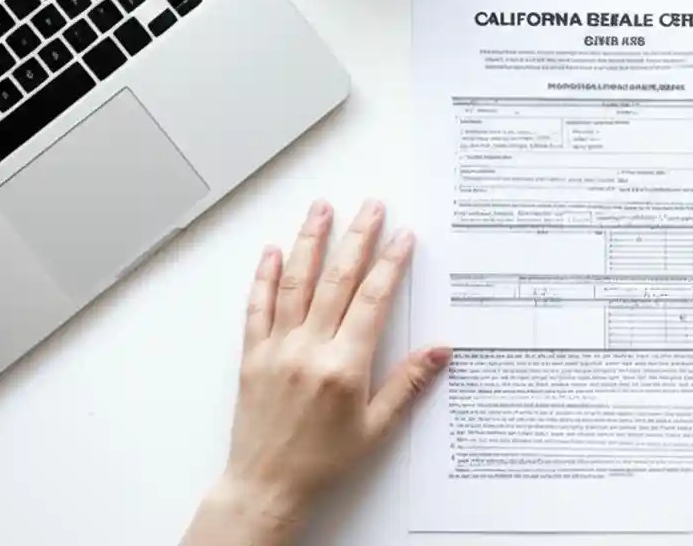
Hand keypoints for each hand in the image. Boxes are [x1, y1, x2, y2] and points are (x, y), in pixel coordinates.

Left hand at [183, 199, 450, 545]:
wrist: (266, 485)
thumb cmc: (322, 462)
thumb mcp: (376, 428)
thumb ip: (407, 383)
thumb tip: (439, 351)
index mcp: (344, 366)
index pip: (372, 300)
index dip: (390, 263)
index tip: (403, 237)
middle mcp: (308, 350)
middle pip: (336, 280)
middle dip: (357, 238)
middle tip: (371, 207)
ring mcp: (277, 349)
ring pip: (296, 283)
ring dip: (311, 241)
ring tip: (322, 209)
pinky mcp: (253, 356)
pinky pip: (258, 307)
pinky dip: (266, 276)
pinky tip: (274, 252)